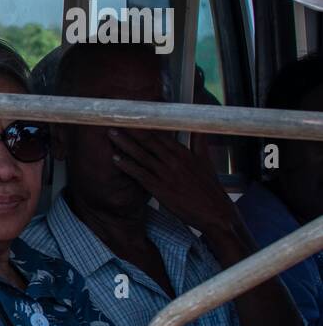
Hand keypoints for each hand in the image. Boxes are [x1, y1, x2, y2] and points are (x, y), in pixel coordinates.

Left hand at [107, 128, 237, 235]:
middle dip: (131, 128)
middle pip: (149, 140)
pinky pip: (140, 174)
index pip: (161, 133)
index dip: (146, 122)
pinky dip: (127, 165)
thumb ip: (198, 141)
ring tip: (111, 133)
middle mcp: (174, 160)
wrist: (214, 212)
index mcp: (183, 152)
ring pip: (141, 155)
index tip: (134, 114)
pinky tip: (115, 159)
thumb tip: (197, 125)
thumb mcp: (205, 161)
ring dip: (125, 143)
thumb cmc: (209, 187)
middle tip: (116, 117)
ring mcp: (166, 174)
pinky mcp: (160, 188)